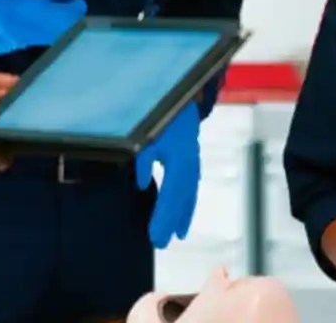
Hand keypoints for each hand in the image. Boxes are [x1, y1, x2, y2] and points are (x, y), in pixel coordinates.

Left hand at [136, 101, 200, 248]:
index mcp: (179, 161)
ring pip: (189, 193)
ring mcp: (193, 159)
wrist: (182, 92)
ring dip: (184, 214)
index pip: (170, 197)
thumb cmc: (162, 113)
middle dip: (172, 222)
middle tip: (162, 243)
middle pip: (181, 200)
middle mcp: (189, 163)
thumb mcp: (148, 135)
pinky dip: (188, 199)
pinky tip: (185, 207)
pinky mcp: (191, 155)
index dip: (163, 218)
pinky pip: (192, 184)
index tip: (155, 237)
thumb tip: (143, 185)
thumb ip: (144, 159)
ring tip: (179, 233)